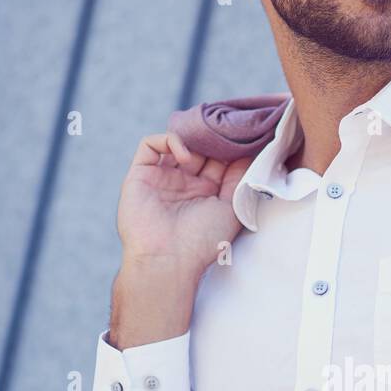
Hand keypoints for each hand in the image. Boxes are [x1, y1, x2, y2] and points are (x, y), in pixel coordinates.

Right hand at [118, 130, 250, 280]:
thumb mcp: (231, 208)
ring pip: (175, 143)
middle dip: (212, 138)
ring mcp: (161, 178)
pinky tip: (185, 156)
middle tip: (227, 131)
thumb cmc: (201, 242)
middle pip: (198, 149)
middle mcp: (183, 184)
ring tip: (206, 143)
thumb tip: (250, 153)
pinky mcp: (140, 175)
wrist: (168, 260)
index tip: (244, 138)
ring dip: (192, 138)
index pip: (217, 161)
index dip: (229, 148)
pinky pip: (149, 145)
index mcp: (204, 193)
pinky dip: (168, 141)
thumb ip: (239, 180)